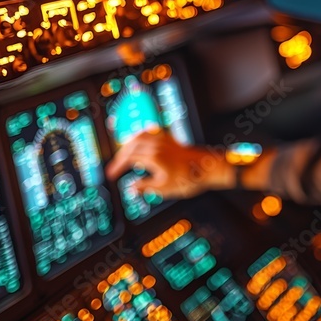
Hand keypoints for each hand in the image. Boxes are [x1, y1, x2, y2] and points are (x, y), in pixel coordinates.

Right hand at [105, 129, 233, 199]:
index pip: (128, 158)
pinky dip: (142, 135)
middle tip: (115, 167)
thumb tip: (131, 188)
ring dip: (128, 144)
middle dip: (120, 156)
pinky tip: (141, 138)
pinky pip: (151, 132)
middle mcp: (156, 145)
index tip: (112, 174)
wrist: (208, 167)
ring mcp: (164, 140)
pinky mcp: (171, 139)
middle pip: (131, 146)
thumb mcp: (164, 188)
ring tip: (123, 151)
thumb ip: (145, 187)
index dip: (117, 166)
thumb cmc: (189, 178)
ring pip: (140, 136)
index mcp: (152, 156)